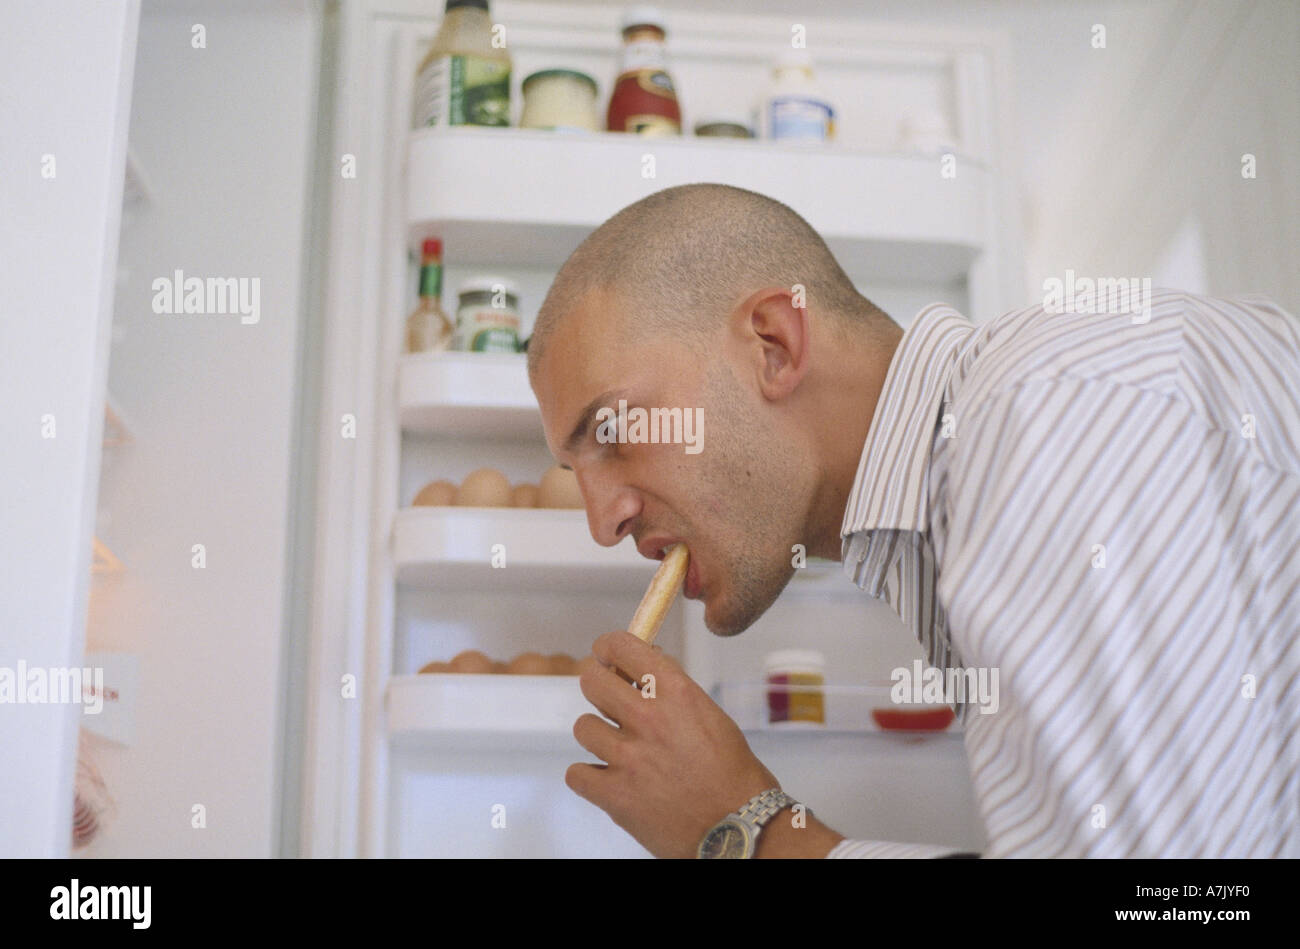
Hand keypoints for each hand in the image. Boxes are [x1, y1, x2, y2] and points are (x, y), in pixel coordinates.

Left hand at [566, 631, 778, 857]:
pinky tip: (610, 779)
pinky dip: (590, 777)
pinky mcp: (615, 794)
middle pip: (592, 682)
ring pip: (583, 727)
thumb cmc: (733, 774)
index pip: (622, 647)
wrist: (740, 827)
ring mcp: (628, 757)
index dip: (608, 648)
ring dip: (598, 736)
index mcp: (677, 693)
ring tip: (619, 750)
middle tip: (609, 702)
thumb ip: (674, 694)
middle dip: (599, 688)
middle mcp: (649, 718)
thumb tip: (643, 676)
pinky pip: (577, 773)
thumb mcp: (709, 716)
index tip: (606, 655)